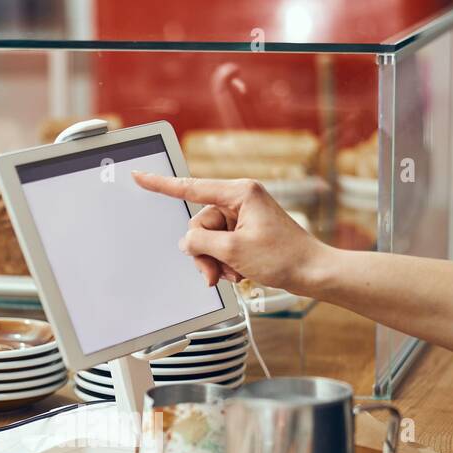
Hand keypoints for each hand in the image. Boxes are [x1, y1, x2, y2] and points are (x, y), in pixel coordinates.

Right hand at [131, 171, 332, 295]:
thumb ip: (201, 243)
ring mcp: (244, 216)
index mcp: (239, 192)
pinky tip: (240, 273)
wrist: (313, 272)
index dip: (161, 185)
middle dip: (204, 252)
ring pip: (209, 239)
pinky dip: (226, 262)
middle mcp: (240, 200)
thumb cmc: (284, 257)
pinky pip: (222, 246)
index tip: (139, 176)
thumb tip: (187, 242)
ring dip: (216, 261)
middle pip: (200, 224)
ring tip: (233, 275)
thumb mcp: (233, 252)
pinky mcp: (247, 232)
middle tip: (215, 274)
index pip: (191, 187)